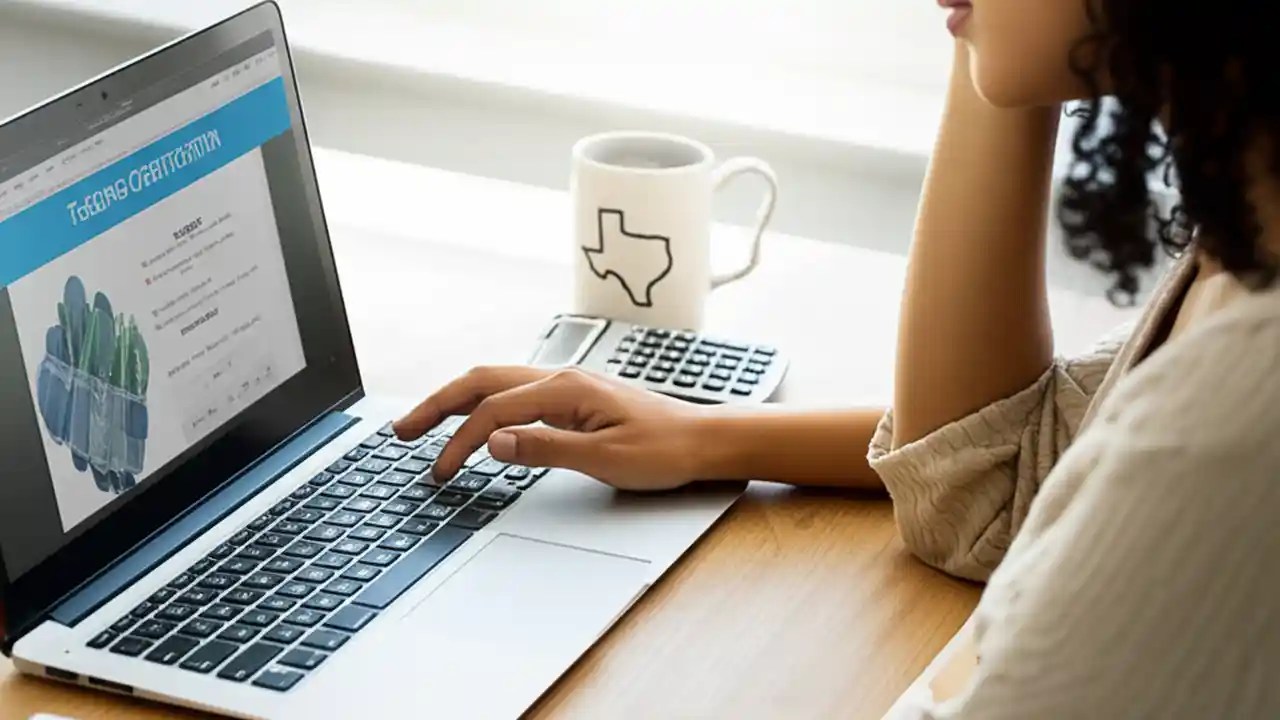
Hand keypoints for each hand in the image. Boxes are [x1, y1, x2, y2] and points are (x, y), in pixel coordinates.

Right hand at [392, 366, 710, 490]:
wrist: (703, 439)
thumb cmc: (663, 449)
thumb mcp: (604, 456)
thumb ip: (544, 448)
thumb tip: (492, 442)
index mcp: (564, 389)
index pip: (493, 413)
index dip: (460, 442)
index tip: (441, 472)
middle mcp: (559, 378)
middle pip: (481, 382)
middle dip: (437, 404)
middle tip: (402, 430)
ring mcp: (565, 384)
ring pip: (495, 382)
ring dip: (456, 400)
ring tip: (424, 422)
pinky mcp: (572, 396)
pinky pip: (513, 392)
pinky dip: (482, 403)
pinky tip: (475, 420)